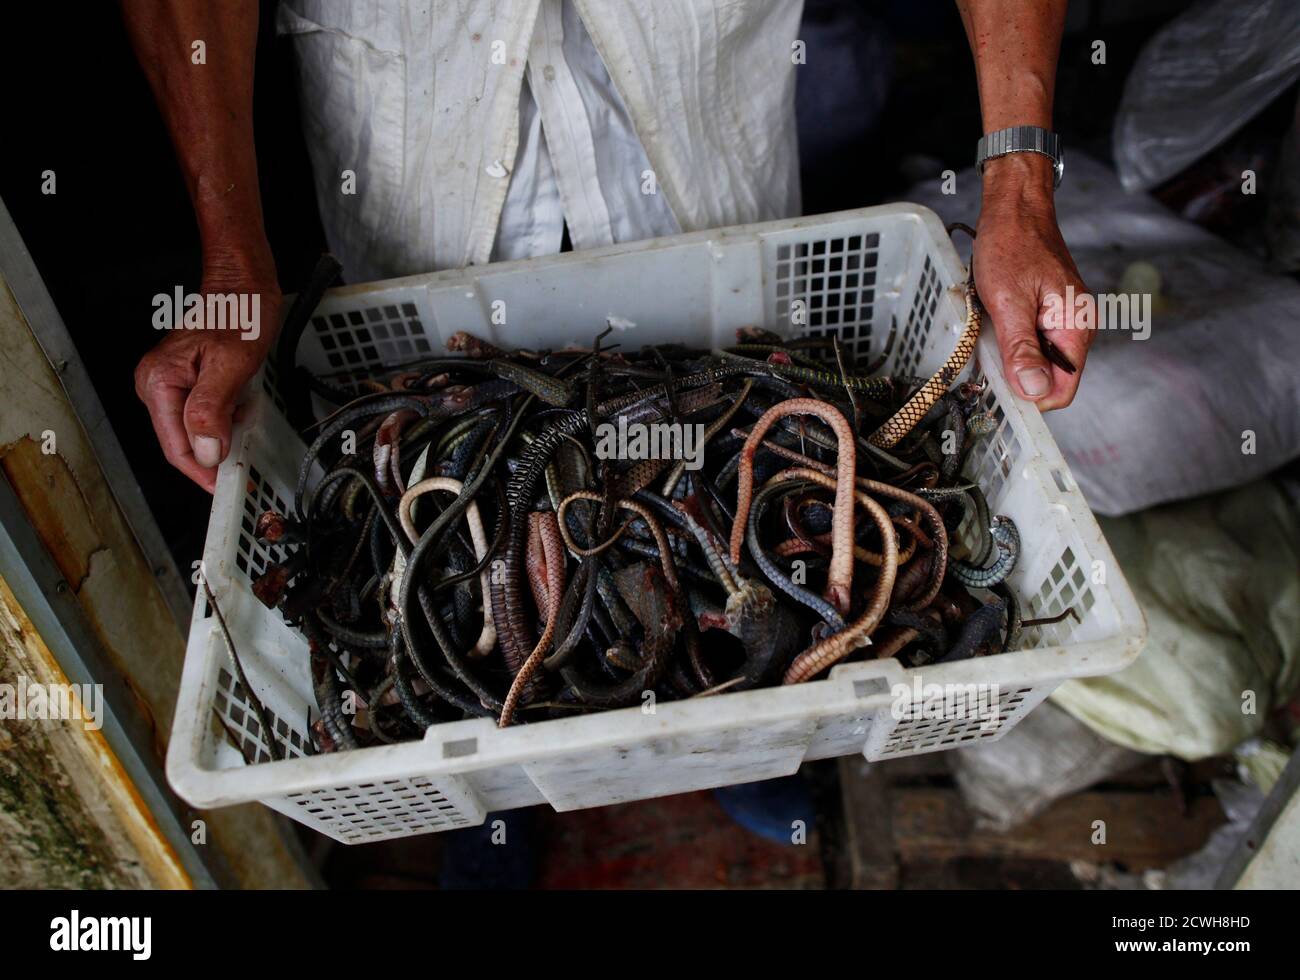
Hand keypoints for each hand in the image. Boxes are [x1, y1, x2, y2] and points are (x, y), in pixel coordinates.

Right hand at [135, 275, 280, 491]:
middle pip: (183, 441)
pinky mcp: (185, 381)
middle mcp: (156, 383)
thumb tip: (205, 449)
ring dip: (222, 435)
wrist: (243, 284)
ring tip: (245, 419)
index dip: (202, 472)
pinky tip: (240, 408)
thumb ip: (213, 408)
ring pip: (195, 430)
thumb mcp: (232, 364)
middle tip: (245, 458)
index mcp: (159, 381)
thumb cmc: (239, 312)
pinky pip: (203, 414)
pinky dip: (224, 419)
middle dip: (215, 453)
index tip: (225, 488)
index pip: (176, 446)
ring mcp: (169, 383)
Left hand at [974, 156, 1093, 410]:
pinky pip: (1029, 341)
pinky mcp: (1046, 312)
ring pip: (1036, 361)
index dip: (1031, 398)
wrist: (1016, 205)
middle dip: (1017, 377)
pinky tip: (992, 323)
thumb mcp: (1009, 301)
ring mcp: (1061, 320)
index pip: (1062, 390)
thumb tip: (1034, 392)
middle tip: (985, 356)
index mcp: (1075, 328)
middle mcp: (1075, 328)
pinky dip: (1009, 340)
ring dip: (1010, 356)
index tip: (999, 390)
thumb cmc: (1011, 245)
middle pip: (1049, 379)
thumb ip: (1022, 349)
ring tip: (988, 333)